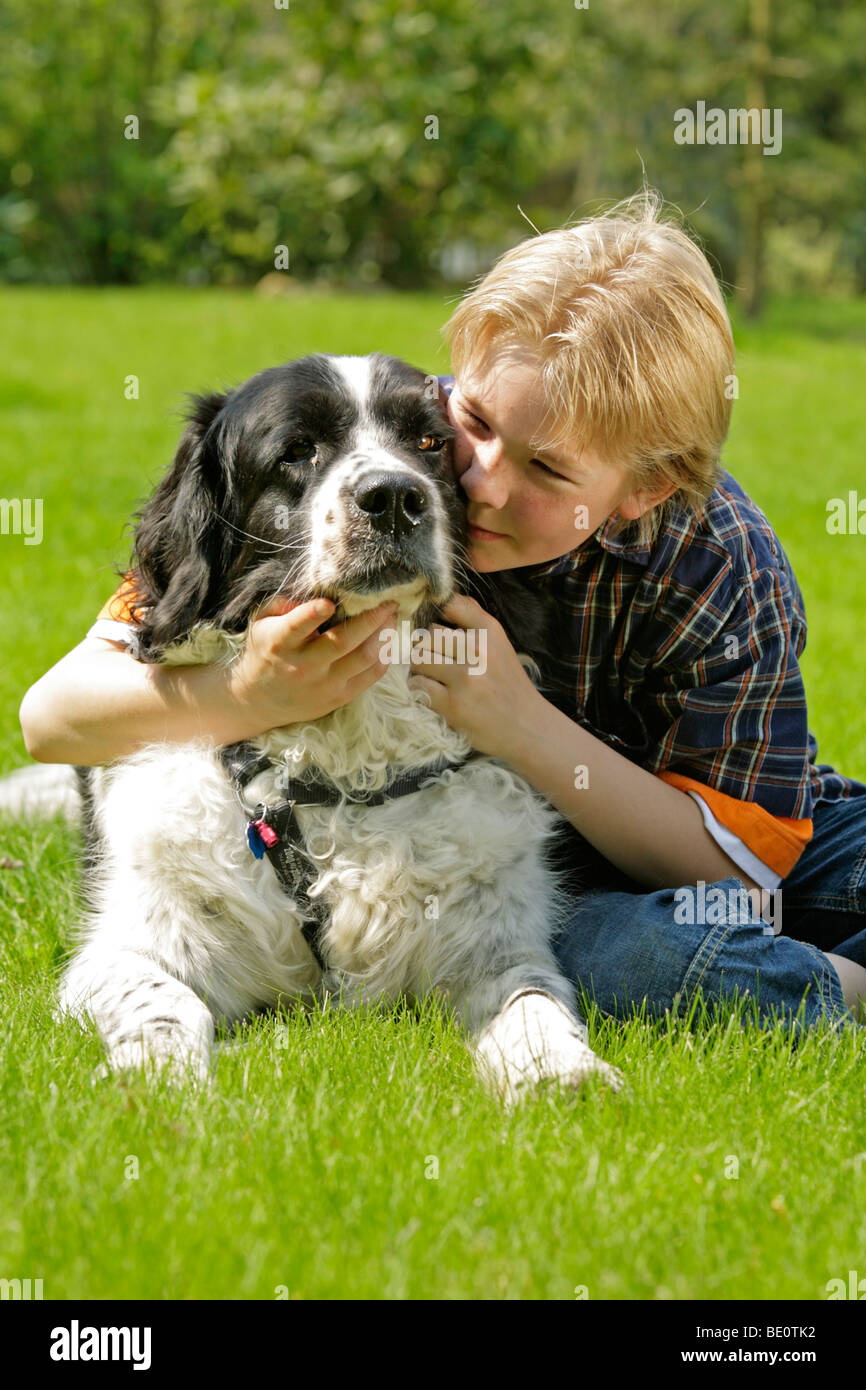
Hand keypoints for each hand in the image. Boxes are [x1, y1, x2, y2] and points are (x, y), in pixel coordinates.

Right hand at [227, 597, 397, 732]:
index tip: (327, 603)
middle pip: (343, 641)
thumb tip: (312, 595)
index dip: (312, 614)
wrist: (259, 700)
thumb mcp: (260, 623)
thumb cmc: (265, 650)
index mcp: (280, 642)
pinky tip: (386, 640)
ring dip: (383, 635)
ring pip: (363, 658)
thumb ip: (280, 604)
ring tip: (391, 618)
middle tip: (389, 601)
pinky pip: (370, 676)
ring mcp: (323, 684)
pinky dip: (384, 656)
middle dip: (371, 618)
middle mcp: (303, 665)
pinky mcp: (338, 697)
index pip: (296, 627)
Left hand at [407, 593, 542, 759]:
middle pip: (427, 634)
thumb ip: (475, 620)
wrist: (528, 727)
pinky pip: (418, 685)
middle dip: (425, 648)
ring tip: (430, 677)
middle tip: (433, 661)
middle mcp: (477, 650)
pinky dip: (419, 690)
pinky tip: (431, 694)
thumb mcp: (500, 645)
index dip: (434, 612)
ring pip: (418, 658)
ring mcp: (464, 677)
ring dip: (419, 669)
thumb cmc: (509, 685)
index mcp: (489, 631)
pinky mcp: (453, 704)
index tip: (435, 628)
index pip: (450, 604)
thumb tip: (446, 597)